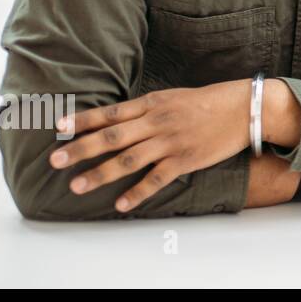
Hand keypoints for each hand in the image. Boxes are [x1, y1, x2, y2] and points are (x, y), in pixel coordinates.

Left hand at [50, 81, 252, 212]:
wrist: (244, 108)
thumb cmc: (208, 102)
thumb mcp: (173, 97)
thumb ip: (146, 109)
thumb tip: (116, 120)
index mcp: (152, 104)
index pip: (111, 113)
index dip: (84, 119)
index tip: (58, 126)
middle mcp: (157, 122)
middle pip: (113, 137)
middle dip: (82, 149)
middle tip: (55, 161)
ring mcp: (171, 142)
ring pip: (129, 159)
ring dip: (101, 174)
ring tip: (77, 186)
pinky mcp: (186, 159)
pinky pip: (157, 179)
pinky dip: (138, 192)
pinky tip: (121, 204)